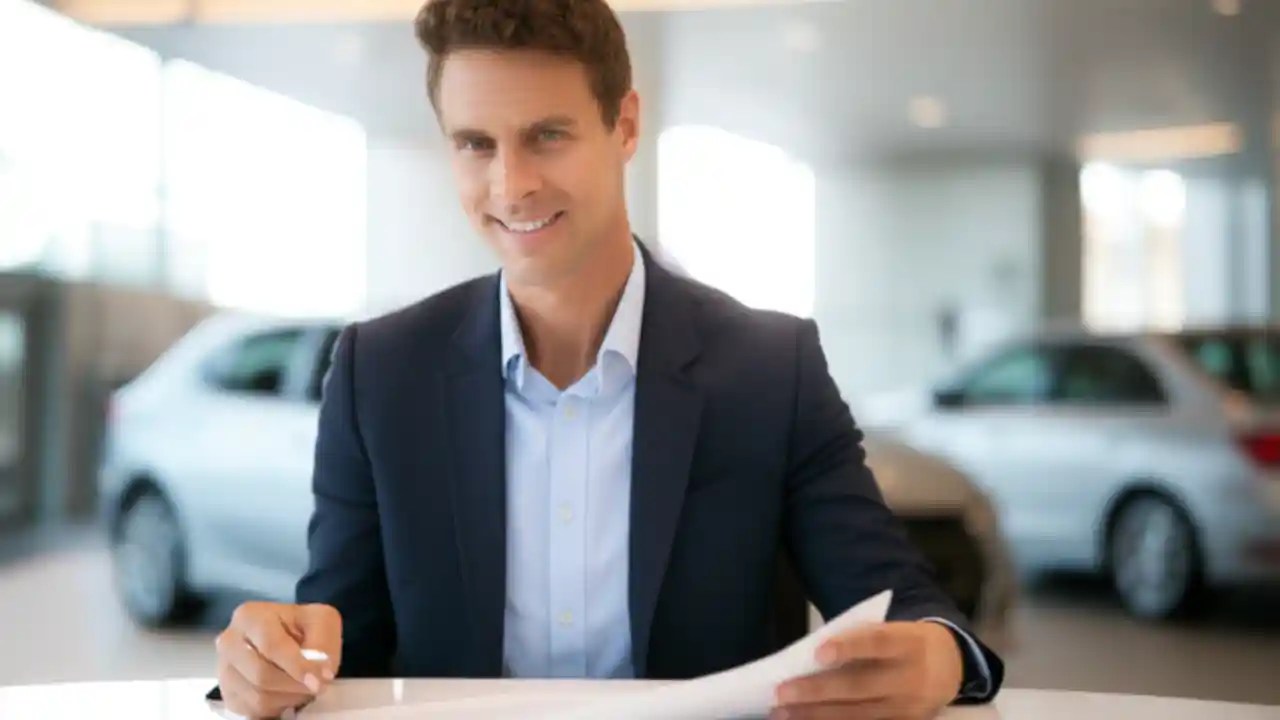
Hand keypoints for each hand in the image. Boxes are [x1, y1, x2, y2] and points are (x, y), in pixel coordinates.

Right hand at [215, 602, 342, 718]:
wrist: (287, 638)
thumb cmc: (303, 627)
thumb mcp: (322, 621)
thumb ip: (322, 642)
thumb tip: (320, 671)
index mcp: (250, 616)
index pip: (271, 645)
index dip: (297, 666)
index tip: (318, 681)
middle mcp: (229, 642)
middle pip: (261, 675)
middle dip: (294, 684)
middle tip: (315, 685)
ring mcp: (224, 670)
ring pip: (258, 697)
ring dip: (288, 698)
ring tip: (302, 686)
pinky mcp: (227, 694)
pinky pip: (252, 710)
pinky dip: (276, 707)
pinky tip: (286, 693)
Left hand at [772, 621, 962, 719]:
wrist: (951, 665)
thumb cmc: (904, 642)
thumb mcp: (893, 630)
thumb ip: (860, 639)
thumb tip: (811, 658)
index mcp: (907, 643)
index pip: (876, 643)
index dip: (848, 647)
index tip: (818, 653)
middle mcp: (909, 678)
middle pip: (860, 687)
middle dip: (817, 691)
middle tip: (782, 692)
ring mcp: (907, 708)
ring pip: (857, 714)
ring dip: (816, 715)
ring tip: (782, 713)